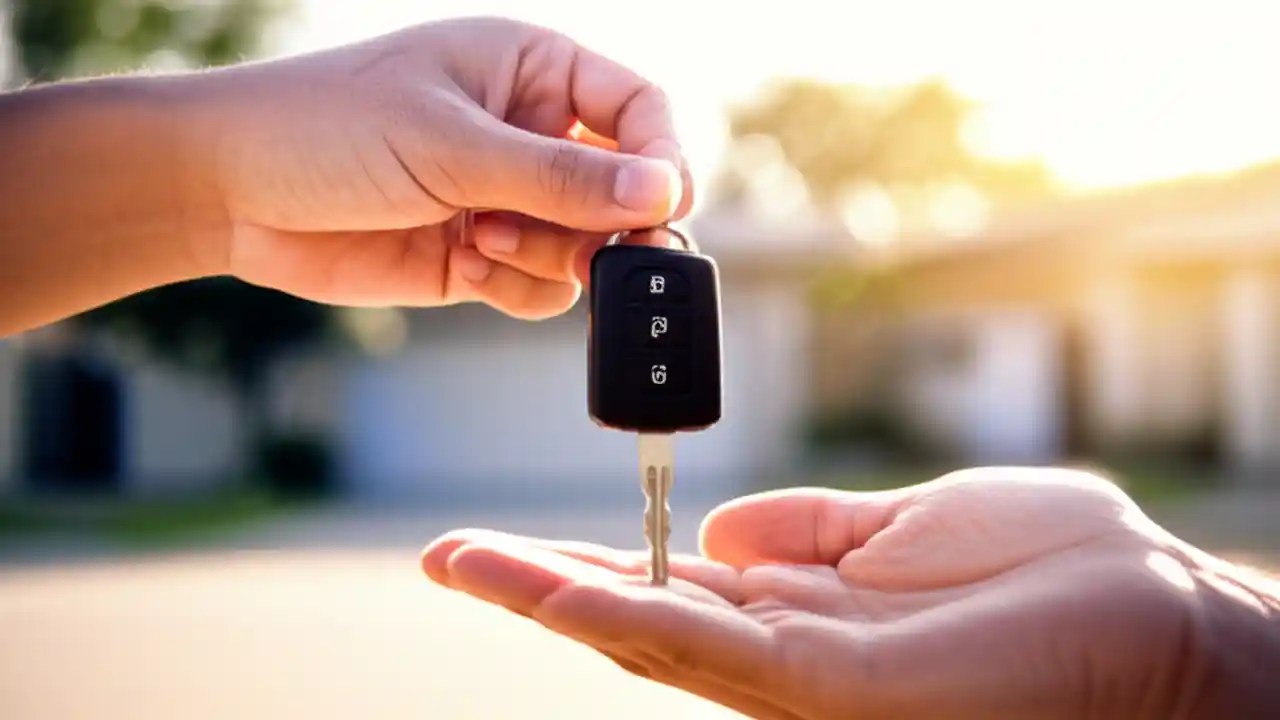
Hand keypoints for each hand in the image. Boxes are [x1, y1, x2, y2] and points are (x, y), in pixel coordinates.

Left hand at [196, 17, 690, 318]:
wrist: (230, 191)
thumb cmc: (327, 128)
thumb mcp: (450, 144)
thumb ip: (559, 176)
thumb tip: (660, 194)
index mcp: (530, 71)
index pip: (638, 108)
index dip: (660, 156)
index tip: (659, 206)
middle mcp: (527, 135)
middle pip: (621, 189)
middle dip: (603, 226)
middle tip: (588, 251)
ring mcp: (504, 199)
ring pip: (584, 248)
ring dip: (544, 256)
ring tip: (477, 238)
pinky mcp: (477, 256)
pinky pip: (539, 287)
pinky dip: (513, 287)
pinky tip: (459, 266)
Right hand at [421, 468, 1279, 718]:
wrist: (1150, 614)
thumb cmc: (1045, 568)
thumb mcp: (902, 521)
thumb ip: (809, 530)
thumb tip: (719, 527)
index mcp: (804, 606)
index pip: (671, 586)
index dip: (586, 562)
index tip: (511, 541)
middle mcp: (790, 651)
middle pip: (640, 619)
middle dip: (535, 589)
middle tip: (443, 556)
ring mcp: (809, 677)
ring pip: (656, 641)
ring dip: (554, 603)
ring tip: (466, 566)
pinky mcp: (841, 689)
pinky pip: (720, 654)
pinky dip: (637, 622)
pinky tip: (565, 597)